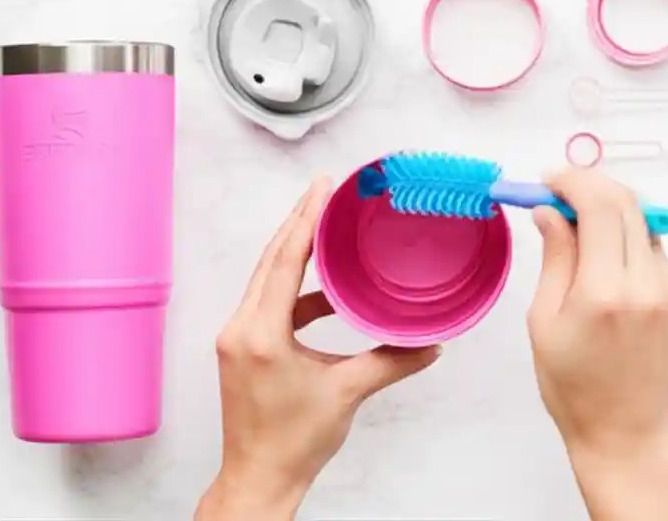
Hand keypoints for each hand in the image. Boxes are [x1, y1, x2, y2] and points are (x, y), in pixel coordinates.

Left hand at [196, 178, 441, 520]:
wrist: (260, 478)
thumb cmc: (293, 443)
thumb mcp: (348, 393)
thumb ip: (391, 361)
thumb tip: (429, 343)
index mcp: (262, 334)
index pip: (284, 261)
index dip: (305, 220)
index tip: (322, 189)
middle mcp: (241, 329)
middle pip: (271, 261)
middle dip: (299, 224)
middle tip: (325, 192)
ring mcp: (237, 339)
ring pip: (267, 280)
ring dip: (295, 254)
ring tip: (326, 230)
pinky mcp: (242, 349)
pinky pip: (268, 303)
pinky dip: (295, 290)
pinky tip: (324, 292)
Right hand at [529, 169, 667, 520]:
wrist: (624, 430)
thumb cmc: (572, 385)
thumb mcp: (544, 321)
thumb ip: (555, 258)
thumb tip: (551, 211)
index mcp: (605, 292)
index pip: (599, 206)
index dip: (573, 180)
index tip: (548, 179)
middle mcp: (646, 282)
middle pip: (625, 202)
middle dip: (590, 184)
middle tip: (558, 189)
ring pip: (640, 218)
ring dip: (608, 205)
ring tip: (574, 218)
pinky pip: (650, 243)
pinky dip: (623, 231)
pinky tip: (599, 248)